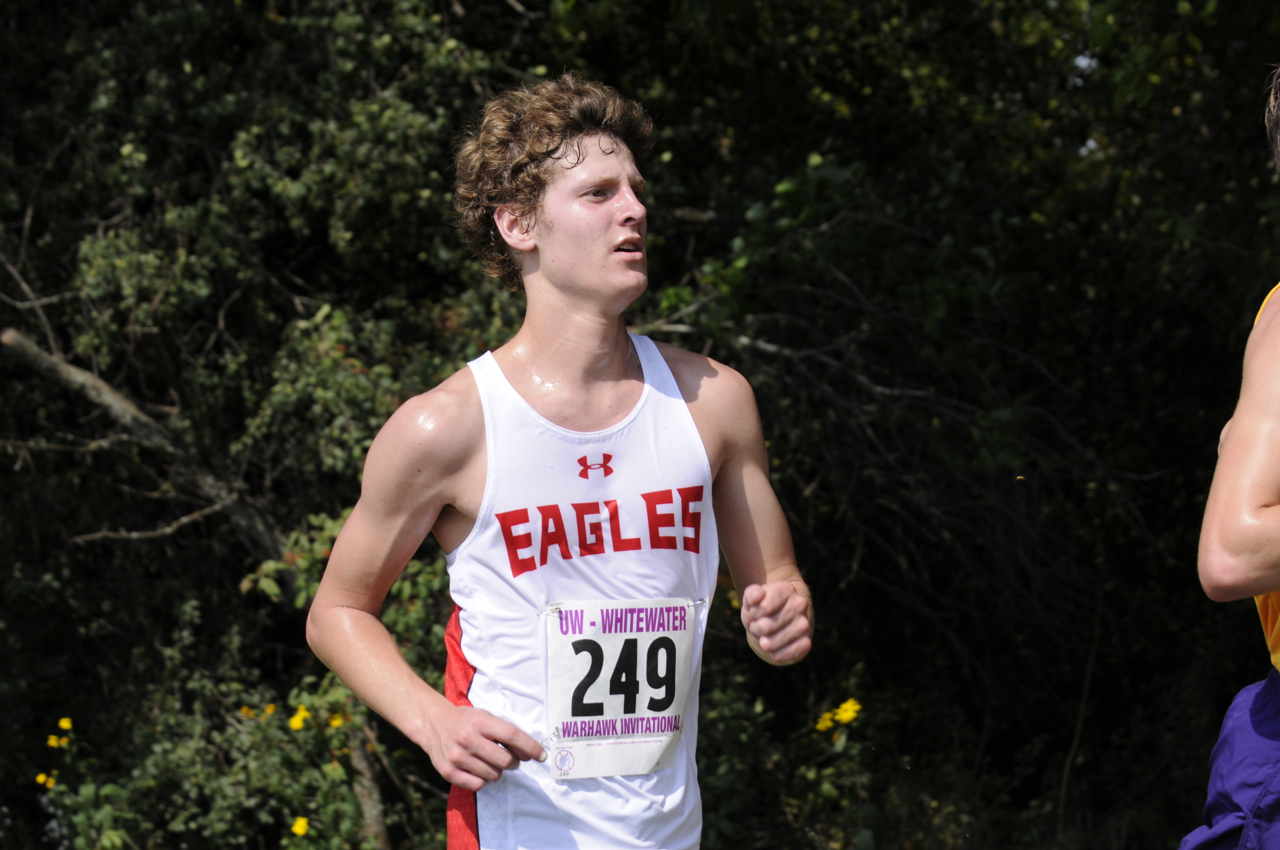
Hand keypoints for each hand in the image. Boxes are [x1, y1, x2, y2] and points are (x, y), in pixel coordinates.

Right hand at [418, 702, 545, 790]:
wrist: (433, 723)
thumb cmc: (467, 721)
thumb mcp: (485, 717)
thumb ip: (505, 732)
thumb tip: (528, 753)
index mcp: (479, 721)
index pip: (512, 736)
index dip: (531, 747)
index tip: (542, 756)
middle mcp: (467, 738)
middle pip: (505, 760)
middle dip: (514, 762)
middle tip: (511, 759)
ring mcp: (456, 756)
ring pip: (493, 775)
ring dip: (498, 771)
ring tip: (490, 761)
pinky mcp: (448, 772)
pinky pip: (478, 785)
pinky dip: (483, 780)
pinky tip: (479, 769)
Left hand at [741, 580, 811, 664]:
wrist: (775, 621)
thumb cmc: (761, 609)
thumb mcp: (751, 599)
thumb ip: (751, 594)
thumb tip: (758, 595)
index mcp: (786, 589)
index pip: (764, 606)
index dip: (753, 613)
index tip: (755, 612)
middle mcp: (800, 604)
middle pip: (767, 626)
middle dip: (756, 629)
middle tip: (758, 626)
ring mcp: (805, 623)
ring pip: (777, 640)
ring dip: (766, 643)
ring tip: (765, 638)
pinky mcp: (806, 641)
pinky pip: (793, 652)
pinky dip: (780, 655)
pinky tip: (774, 653)